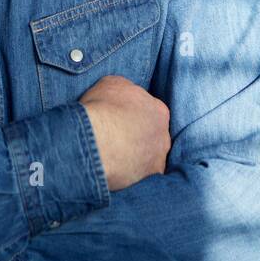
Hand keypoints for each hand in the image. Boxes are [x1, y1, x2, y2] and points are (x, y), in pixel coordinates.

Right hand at [78, 75, 170, 190]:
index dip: (133, 116)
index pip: (150, 112)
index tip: (120, 121)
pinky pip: (143, 175)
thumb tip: (125, 94)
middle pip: (152, 135)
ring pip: (149, 157)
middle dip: (138, 137)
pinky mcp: (151, 176)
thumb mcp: (111, 84)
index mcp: (158, 110)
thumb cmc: (102, 109)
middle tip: (118, 140)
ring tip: (115, 158)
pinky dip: (132, 174)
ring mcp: (160, 157)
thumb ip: (124, 88)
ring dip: (136, 157)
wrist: (95, 141)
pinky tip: (117, 171)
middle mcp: (164, 134)